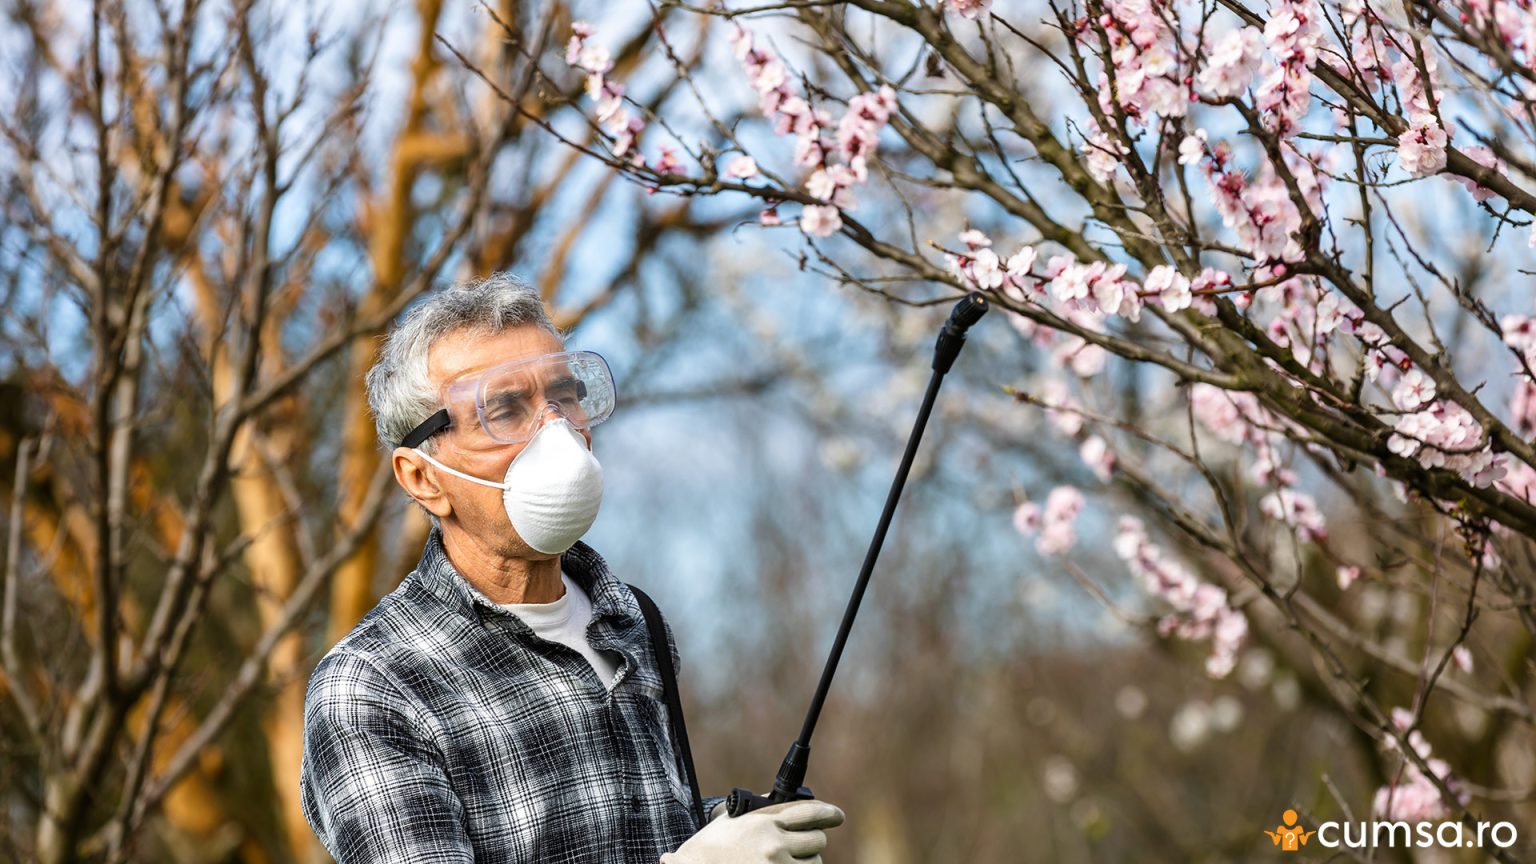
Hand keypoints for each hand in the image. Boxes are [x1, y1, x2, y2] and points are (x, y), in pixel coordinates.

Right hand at [661, 799, 844, 863]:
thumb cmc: (706, 851)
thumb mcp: (731, 822)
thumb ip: (762, 812)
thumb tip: (791, 804)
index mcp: (763, 822)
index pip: (810, 812)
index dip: (829, 814)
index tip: (837, 816)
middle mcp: (774, 844)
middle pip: (817, 840)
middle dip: (811, 844)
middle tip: (798, 848)